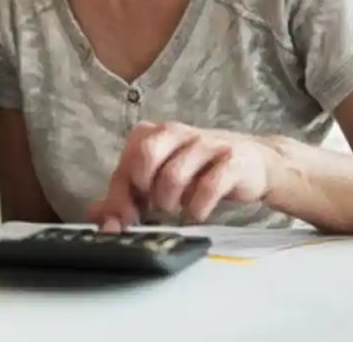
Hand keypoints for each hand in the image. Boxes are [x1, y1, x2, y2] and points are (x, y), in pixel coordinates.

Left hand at [88, 122, 280, 230]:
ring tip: (176, 208)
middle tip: (154, 205)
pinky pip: (209, 186)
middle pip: (145, 154)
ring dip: (170, 201)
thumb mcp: (159, 179)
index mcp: (154, 133)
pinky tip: (198, 212)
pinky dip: (198, 207)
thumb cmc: (199, 171)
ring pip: (175, 173)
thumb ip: (127, 196)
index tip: (124, 220)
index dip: (120, 196)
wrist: (254, 164)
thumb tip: (98, 217)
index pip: (126, 162)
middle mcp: (178, 133)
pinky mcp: (232, 161)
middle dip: (145, 189)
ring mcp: (206, 144)